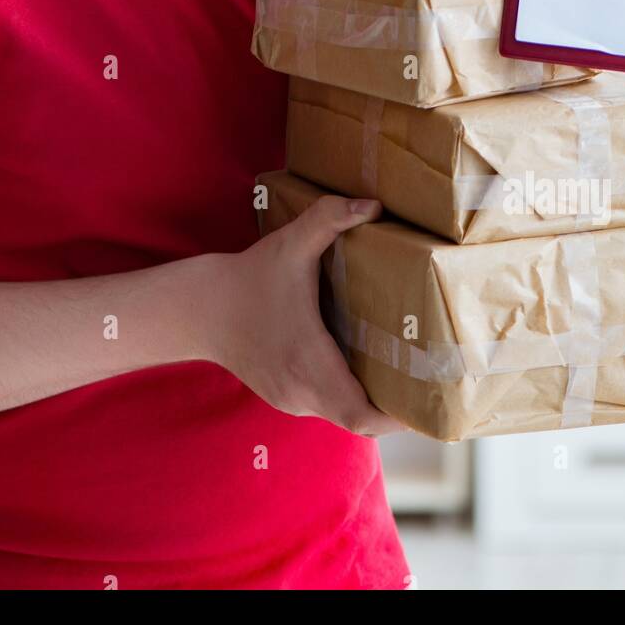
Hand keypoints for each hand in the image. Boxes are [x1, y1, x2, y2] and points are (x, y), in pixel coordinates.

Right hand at [211, 194, 407, 437]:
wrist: (199, 308)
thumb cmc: (250, 277)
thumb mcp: (291, 244)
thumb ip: (329, 219)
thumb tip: (373, 205)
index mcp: (309, 363)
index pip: (361, 415)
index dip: (397, 417)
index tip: (425, 399)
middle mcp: (301, 391)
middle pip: (359, 420)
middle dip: (393, 408)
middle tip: (424, 382)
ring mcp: (289, 399)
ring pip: (341, 414)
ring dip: (369, 399)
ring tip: (402, 373)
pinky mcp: (282, 396)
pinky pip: (324, 405)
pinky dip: (346, 394)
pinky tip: (362, 367)